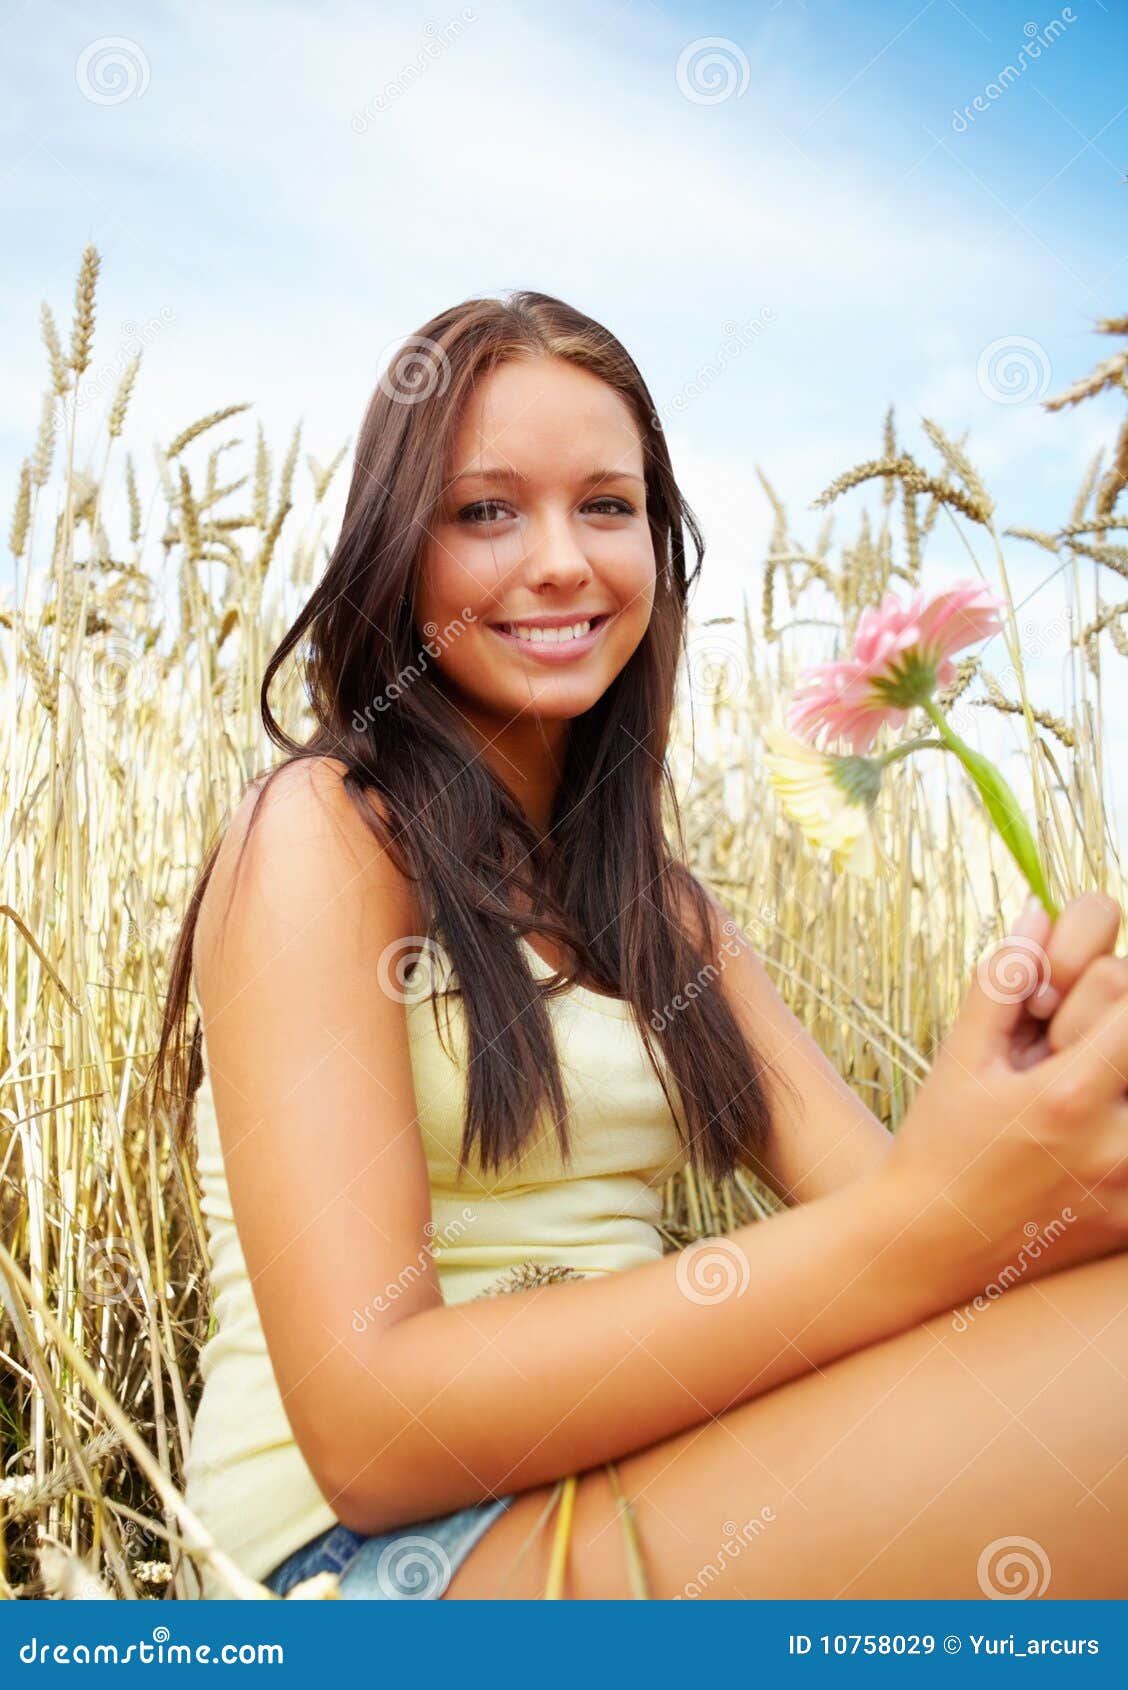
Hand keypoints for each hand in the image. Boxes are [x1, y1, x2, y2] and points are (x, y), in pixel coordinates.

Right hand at [881, 895, 1127, 1296]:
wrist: (930, 1249)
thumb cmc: (940, 1144)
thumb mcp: (961, 1056)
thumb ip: (1004, 980)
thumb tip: (1041, 913)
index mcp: (1068, 1097)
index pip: (1127, 992)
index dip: (1098, 987)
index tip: (1059, 1013)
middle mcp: (1116, 1148)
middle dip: (1111, 1032)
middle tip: (1064, 1055)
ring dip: (1120, 1079)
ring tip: (1076, 1100)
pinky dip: (1121, 1131)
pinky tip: (1082, 1142)